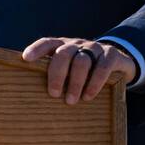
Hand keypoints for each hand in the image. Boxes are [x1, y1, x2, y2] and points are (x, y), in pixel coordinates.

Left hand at [21, 37, 135, 104]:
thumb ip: (54, 74)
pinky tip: (88, 96)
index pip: (47, 43)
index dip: (36, 49)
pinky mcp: (111, 54)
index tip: (26, 59)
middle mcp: (76, 44)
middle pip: (63, 54)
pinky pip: (102, 67)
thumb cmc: (84, 70)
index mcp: (62, 45)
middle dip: (57, 74)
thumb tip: (31, 94)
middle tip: (54, 94)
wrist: (117, 61)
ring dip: (75, 82)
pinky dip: (94, 83)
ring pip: (81, 61)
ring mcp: (94, 47)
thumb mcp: (69, 68)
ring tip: (71, 101)